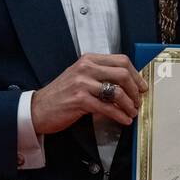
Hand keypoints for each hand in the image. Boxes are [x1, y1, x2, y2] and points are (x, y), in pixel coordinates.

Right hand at [31, 53, 147, 132]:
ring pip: (117, 92)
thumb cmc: (62, 94)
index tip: (142, 86)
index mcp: (89, 59)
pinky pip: (107, 108)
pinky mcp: (80, 100)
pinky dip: (120, 115)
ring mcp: (82, 83)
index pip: (121, 61)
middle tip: (138, 101)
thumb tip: (129, 83)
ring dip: (129, 104)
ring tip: (132, 112)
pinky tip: (124, 120)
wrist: (38, 108)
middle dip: (135, 90)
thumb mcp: (81, 77)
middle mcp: (86, 68)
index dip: (136, 75)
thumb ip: (101, 75)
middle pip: (123, 74)